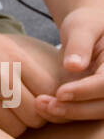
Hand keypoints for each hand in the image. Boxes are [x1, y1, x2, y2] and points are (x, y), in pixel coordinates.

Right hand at [0, 20, 62, 135]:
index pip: (49, 90)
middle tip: (16, 114)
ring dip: (11, 127)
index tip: (35, 103)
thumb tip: (43, 92)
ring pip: (18, 128)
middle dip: (30, 119)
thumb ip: (17, 65)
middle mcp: (1, 73)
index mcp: (12, 55)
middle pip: (37, 114)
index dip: (45, 101)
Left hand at [32, 5, 103, 123]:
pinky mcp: (95, 100)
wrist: (87, 32)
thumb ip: (79, 44)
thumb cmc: (86, 24)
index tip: (60, 92)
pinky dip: (65, 114)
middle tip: (46, 105)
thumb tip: (74, 66)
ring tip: (41, 106)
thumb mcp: (82, 26)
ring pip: (95, 113)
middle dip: (75, 109)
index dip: (85, 91)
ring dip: (68, 114)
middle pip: (103, 105)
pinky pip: (85, 113)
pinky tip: (45, 108)